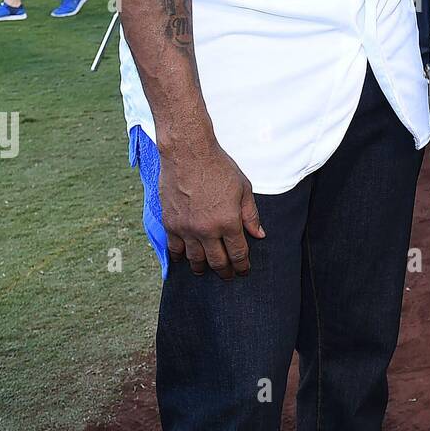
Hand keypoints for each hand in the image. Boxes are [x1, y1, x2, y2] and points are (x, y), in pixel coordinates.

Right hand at [159, 140, 264, 278]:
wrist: (188, 154)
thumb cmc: (219, 168)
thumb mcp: (243, 188)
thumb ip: (251, 215)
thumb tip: (259, 235)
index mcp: (228, 222)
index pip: (238, 253)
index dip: (242, 265)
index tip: (244, 271)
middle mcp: (207, 230)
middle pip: (217, 261)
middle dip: (225, 272)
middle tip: (228, 276)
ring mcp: (186, 229)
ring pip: (195, 259)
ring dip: (202, 268)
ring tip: (205, 271)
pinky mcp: (170, 224)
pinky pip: (175, 248)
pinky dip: (180, 257)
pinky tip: (184, 259)